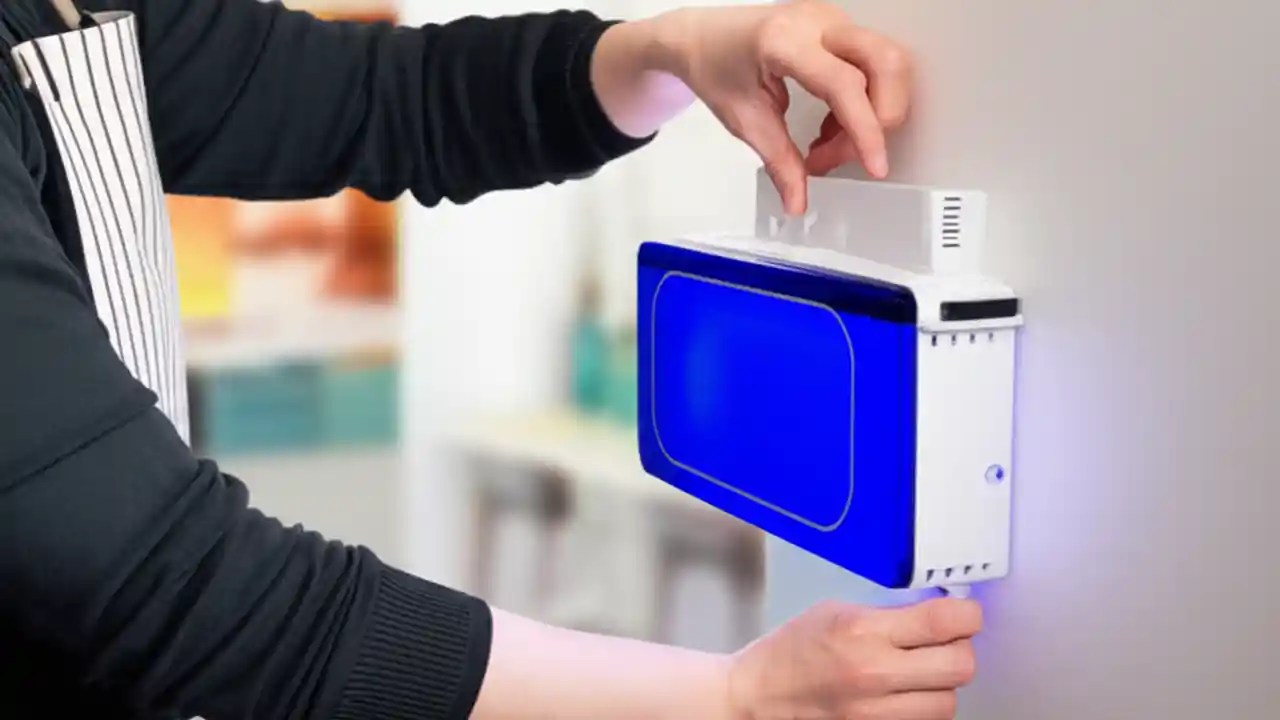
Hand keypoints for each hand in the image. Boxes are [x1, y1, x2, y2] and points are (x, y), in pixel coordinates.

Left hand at [593, 1, 912, 214]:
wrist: (701, 37)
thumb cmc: (714, 67)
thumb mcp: (744, 121)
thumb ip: (778, 162)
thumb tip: (799, 201)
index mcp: (784, 42)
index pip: (844, 83)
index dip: (865, 129)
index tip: (875, 166)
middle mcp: (816, 22)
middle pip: (886, 62)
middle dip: (882, 116)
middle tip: (844, 154)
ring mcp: (832, 20)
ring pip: (887, 64)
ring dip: (873, 112)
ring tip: (830, 141)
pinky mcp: (839, 29)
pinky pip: (872, 66)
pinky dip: (862, 104)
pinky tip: (831, 125)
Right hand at [726, 598, 981, 719]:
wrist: (761, 694)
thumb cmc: (791, 651)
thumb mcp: (836, 611)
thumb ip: (887, 613)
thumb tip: (936, 611)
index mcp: (861, 632)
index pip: (944, 622)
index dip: (967, 614)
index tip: (965, 612)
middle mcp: (873, 674)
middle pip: (960, 665)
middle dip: (959, 648)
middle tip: (947, 640)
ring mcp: (875, 712)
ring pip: (949, 702)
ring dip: (942, 684)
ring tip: (921, 671)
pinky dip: (924, 708)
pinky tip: (906, 692)